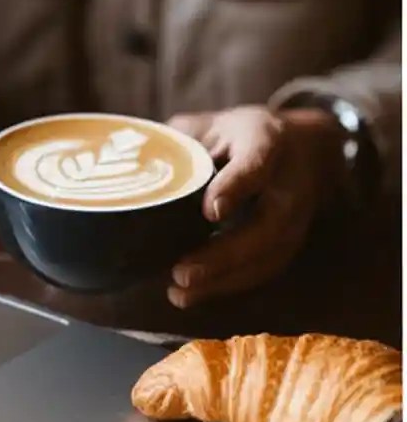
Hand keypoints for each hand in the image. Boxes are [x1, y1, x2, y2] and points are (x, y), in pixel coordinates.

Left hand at [165, 105, 339, 307]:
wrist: (298, 149)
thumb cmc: (235, 137)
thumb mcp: (207, 126)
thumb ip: (174, 144)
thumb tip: (123, 166)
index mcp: (265, 138)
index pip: (257, 163)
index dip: (236, 187)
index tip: (210, 211)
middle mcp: (288, 180)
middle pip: (268, 223)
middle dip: (226, 253)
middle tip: (181, 273)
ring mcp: (296, 215)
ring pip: (269, 255)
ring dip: (224, 279)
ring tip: (179, 292)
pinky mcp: (289, 241)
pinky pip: (263, 270)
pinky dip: (227, 286)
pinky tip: (190, 295)